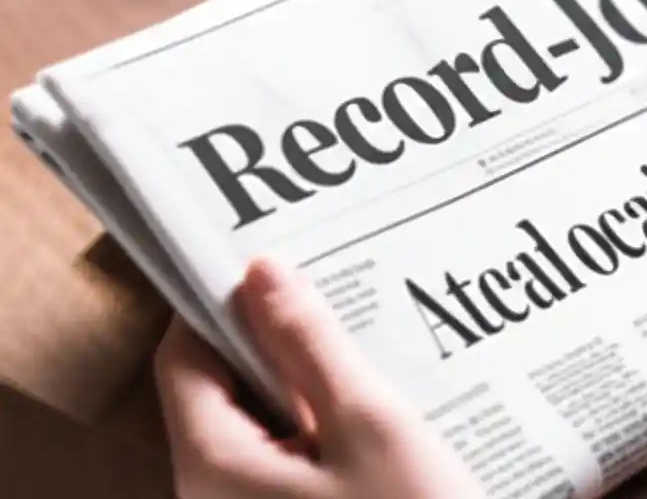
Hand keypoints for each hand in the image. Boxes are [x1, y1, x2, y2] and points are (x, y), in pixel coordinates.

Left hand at [155, 258, 482, 498]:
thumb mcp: (368, 423)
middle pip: (218, 390)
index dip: (221, 305)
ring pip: (256, 422)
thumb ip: (310, 343)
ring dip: (304, 384)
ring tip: (362, 355)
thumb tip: (263, 272)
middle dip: (274, 342)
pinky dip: (317, 425)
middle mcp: (210, 495)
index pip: (183, 358)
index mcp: (213, 466)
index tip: (274, 265)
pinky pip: (281, 457)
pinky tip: (369, 411)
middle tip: (335, 303)